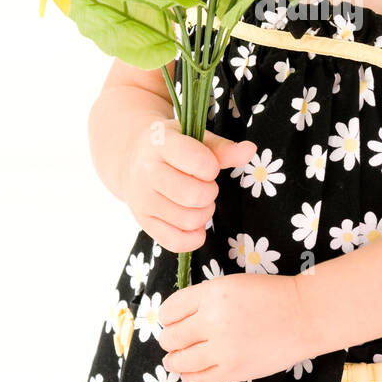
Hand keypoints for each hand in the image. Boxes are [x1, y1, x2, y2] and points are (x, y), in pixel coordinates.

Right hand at [122, 119, 256, 253]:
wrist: (131, 158)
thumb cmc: (172, 147)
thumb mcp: (195, 139)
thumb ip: (223, 148)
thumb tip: (250, 150)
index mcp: (161, 144)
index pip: (200, 163)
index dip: (212, 168)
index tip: (206, 165)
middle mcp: (147, 172)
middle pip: (196, 196)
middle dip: (210, 192)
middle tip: (203, 185)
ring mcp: (141, 199)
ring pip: (190, 220)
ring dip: (204, 213)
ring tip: (197, 201)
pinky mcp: (143, 222)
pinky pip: (176, 242)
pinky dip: (193, 237)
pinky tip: (193, 223)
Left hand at [157, 272, 309, 381]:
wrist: (304, 315)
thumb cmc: (270, 296)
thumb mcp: (232, 284)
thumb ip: (203, 299)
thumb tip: (176, 319)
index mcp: (212, 293)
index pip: (170, 310)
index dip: (167, 317)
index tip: (171, 321)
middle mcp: (213, 321)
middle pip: (171, 337)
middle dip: (169, 339)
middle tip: (174, 340)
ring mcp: (222, 349)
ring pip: (180, 360)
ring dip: (174, 360)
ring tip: (175, 358)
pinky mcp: (233, 370)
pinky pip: (199, 379)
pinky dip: (189, 376)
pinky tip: (191, 370)